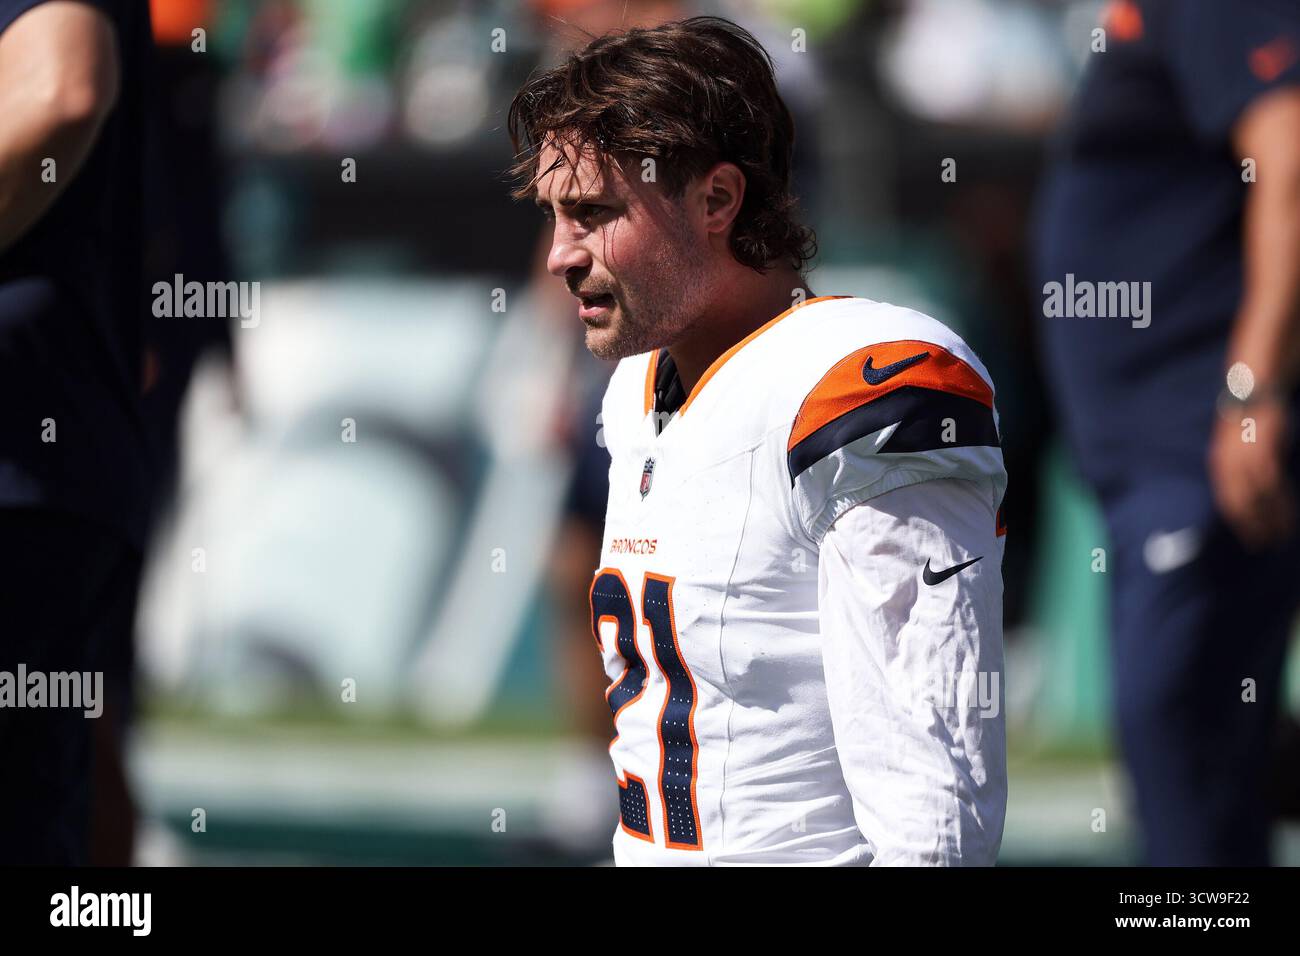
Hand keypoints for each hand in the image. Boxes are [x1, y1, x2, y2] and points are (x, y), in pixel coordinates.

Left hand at [1208, 398, 1295, 548]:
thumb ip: (1238, 468)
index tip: (1250, 539)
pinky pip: (1273, 487)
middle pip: (1240, 506)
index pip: (1227, 502)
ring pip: (1259, 500)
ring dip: (1271, 520)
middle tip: (1264, 545)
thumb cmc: (1246, 419)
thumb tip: (1249, 491)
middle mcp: (1228, 467)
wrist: (1251, 392)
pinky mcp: (1264, 455)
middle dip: (1253, 527)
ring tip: (1282, 535)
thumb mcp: (1234, 446)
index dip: (1239, 522)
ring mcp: (1245, 462)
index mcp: (1219, 466)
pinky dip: (1280, 503)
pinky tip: (1287, 515)